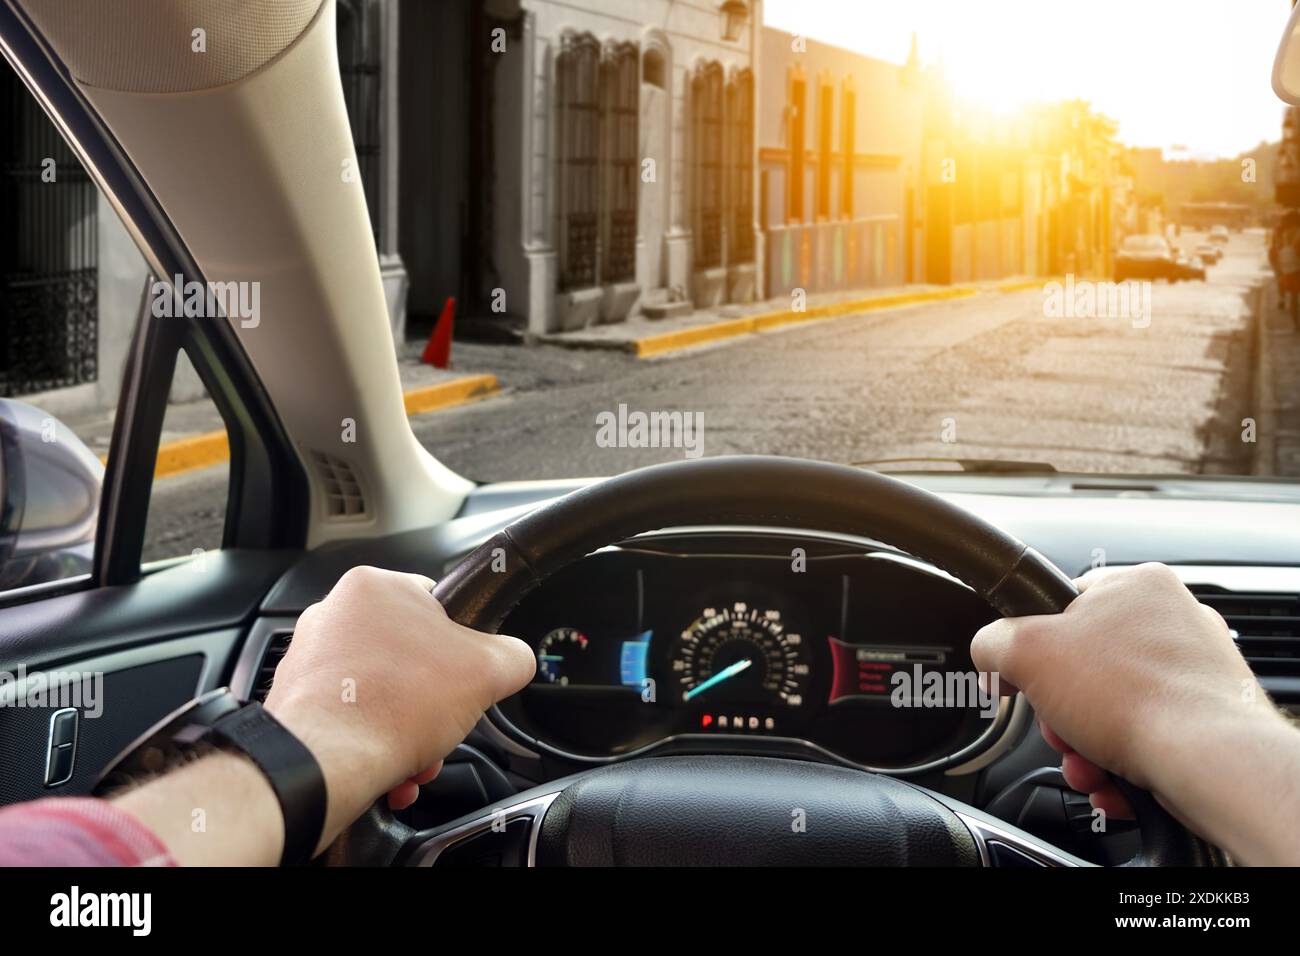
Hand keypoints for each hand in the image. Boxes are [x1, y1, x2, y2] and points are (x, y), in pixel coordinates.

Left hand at [265, 566, 534, 847]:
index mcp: (374, 587)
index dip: (459, 644)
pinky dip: (374, 744)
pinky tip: (389, 768)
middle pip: (408, 656)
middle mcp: (332, 614)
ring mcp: (308, 658)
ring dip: (406, 729)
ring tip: (417, 756)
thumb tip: (515, 660)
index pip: (434, 604)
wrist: (326, 764)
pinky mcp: (293, 701)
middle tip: (444, 723)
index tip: (464, 673)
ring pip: (379, 692)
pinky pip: (349, 718)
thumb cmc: (392, 706)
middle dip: (431, 701)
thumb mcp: (489, 671)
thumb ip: (513, 656)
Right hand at [971, 563, 1290, 840]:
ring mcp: (1195, 670)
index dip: (1034, 645)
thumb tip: (989, 656)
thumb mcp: (1025, 652)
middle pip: (1085, 666)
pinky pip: (1145, 736)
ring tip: (1086, 763)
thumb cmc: (1135, 696)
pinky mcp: (1207, 717)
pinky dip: (1119, 763)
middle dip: (1061, 711)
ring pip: (1112, 709)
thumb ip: (991, 643)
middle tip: (1059, 726)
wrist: (1208, 761)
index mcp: (1136, 585)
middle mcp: (1173, 620)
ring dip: (1084, 744)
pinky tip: (1111, 779)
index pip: (1063, 604)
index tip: (1026, 675)